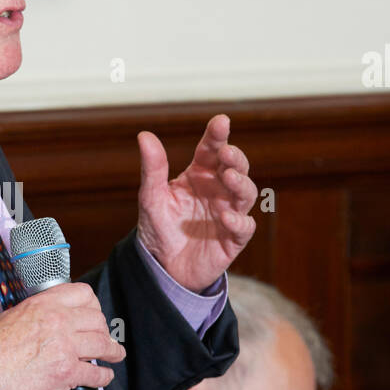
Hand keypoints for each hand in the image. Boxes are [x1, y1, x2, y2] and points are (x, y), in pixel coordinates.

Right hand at [0, 282, 125, 389]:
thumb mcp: (12, 316)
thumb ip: (36, 314)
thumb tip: (48, 321)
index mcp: (43, 303)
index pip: (83, 294)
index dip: (94, 305)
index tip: (95, 314)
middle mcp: (57, 320)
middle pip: (97, 320)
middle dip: (104, 330)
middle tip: (105, 339)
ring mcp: (64, 346)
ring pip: (102, 345)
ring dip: (112, 352)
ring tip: (114, 355)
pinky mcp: (65, 372)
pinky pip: (95, 373)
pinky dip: (103, 377)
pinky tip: (103, 378)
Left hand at [136, 113, 257, 291]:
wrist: (162, 266)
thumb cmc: (159, 227)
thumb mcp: (151, 196)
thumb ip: (152, 168)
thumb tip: (144, 135)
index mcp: (199, 174)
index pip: (211, 149)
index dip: (217, 135)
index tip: (221, 122)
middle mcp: (218, 190)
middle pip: (236, 167)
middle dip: (234, 158)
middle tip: (225, 153)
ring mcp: (229, 212)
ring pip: (246, 193)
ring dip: (240, 183)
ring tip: (227, 176)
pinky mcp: (233, 238)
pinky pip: (244, 227)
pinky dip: (238, 220)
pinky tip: (226, 216)